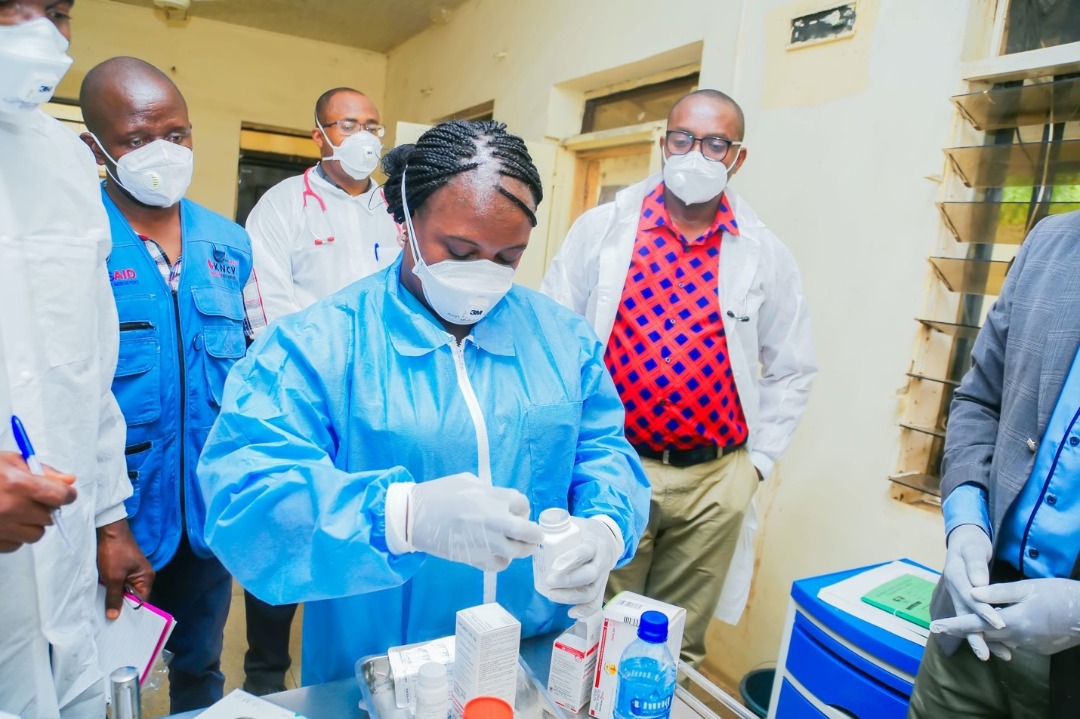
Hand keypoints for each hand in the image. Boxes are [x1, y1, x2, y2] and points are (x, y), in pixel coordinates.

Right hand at [0, 451, 76, 552]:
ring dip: (31, 525)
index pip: (59, 496)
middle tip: (31, 499)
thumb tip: (70, 481)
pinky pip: (15, 545)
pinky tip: (3, 523)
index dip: (66, 494)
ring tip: (16, 511)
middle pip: (48, 518)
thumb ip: (43, 471)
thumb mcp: (9, 461)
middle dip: (45, 509)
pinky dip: (14, 536)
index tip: (64, 494)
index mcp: (16, 484)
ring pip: (35, 535)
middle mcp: (8, 508)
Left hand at [97, 518, 153, 619]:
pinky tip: (102, 595)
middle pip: (133, 596)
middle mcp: (142, 576)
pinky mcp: (122, 568)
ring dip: (114, 596)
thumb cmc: (114, 553)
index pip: (141, 601)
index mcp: (146, 578)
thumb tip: (114, 616)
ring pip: (124, 590)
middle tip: (107, 618)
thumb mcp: (113, 577)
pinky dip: (111, 588)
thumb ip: (114, 597)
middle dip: (120, 605)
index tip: (116, 621)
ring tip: (103, 608)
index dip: (129, 611)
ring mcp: (132, 571)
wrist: (108, 530)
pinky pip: (118, 583)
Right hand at [407, 473, 542, 570]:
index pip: (523, 504)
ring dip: (520, 549)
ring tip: (514, 547)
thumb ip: (488, 490)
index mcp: (494, 497)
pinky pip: (500, 564)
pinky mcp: (477, 559)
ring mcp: (488, 542)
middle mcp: (497, 520)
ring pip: (518, 552)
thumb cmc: (438, 494)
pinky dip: (501, 561)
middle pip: (530, 532)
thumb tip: (498, 498)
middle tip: (531, 536)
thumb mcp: (467, 481)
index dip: (522, 509)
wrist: (415, 516)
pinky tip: (495, 555)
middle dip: (533, 534)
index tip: (518, 513)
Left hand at [545, 516, 621, 618]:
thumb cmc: (584, 532)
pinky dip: (585, 611)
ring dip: (571, 597)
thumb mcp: (574, 523)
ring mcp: (602, 576)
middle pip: (589, 574)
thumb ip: (556, 526)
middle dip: (568, 581)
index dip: (571, 559)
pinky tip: (571, 613)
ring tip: (552, 595)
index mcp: (595, 541)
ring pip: (591, 591)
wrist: (607, 539)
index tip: (554, 566)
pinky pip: (596, 602)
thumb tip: (531, 531)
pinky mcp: (601, 588)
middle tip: (549, 581)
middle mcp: (602, 560)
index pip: (586, 551)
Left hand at [932, 579, 1079, 658]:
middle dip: (962, 630)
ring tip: (965, 626)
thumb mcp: (1028, 588)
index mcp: (1013, 622)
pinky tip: (1001, 626)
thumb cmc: (1059, 595)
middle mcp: (1019, 638)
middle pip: (983, 635)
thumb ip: (998, 592)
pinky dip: (1003, 635)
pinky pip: (1015, 642)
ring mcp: (1030, 646)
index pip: (976, 625)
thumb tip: (972, 592)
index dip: (955, 625)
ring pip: (999, 640)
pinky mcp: (1039, 648)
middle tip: (941, 627)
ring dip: (983, 634)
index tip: (935, 626)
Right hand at [940, 524, 1004, 660]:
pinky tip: (1001, 644)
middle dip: (975, 636)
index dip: (983, 611)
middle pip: (964, 616)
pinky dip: (986, 633)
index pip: (969, 596)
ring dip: (983, 640)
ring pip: (969, 622)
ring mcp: (960, 597)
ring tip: (1001, 655)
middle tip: (985, 655)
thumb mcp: (973, 547)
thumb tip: (978, 582)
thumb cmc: (970, 543)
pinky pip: (974, 620)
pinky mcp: (967, 602)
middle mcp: (955, 590)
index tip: (999, 623)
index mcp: (955, 576)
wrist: (964, 541)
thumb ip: (975, 563)